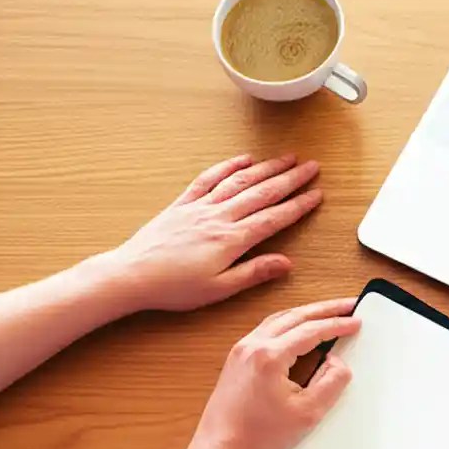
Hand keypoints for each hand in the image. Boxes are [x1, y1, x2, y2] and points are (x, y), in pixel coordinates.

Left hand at [103, 153, 323, 311]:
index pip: (274, 218)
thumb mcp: (219, 289)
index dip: (298, 205)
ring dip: (266, 168)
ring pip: (240, 181)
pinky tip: (243, 160)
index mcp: (231, 240)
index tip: (316, 195)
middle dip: (290, 179)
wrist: (131, 275)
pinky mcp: (183, 203)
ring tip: (286, 159)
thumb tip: (285, 263)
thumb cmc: (173, 287)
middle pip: (262, 192)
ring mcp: (200, 207)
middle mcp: (219, 217)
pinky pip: (209, 179)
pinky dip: (228, 166)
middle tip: (311, 167)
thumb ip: (254, 273)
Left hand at [158, 298, 360, 448]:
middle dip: (326, 309)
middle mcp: (252, 346)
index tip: (356, 322)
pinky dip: (289, 323)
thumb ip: (331, 382)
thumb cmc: (256, 437)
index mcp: (269, 356)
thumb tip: (338, 362)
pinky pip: (267, 329)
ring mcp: (241, 351)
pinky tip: (299, 328)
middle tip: (348, 305)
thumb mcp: (308, 413)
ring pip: (280, 319)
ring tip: (328, 312)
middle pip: (296, 316)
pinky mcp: (236, 359)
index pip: (312, 330)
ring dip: (307, 313)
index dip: (338, 324)